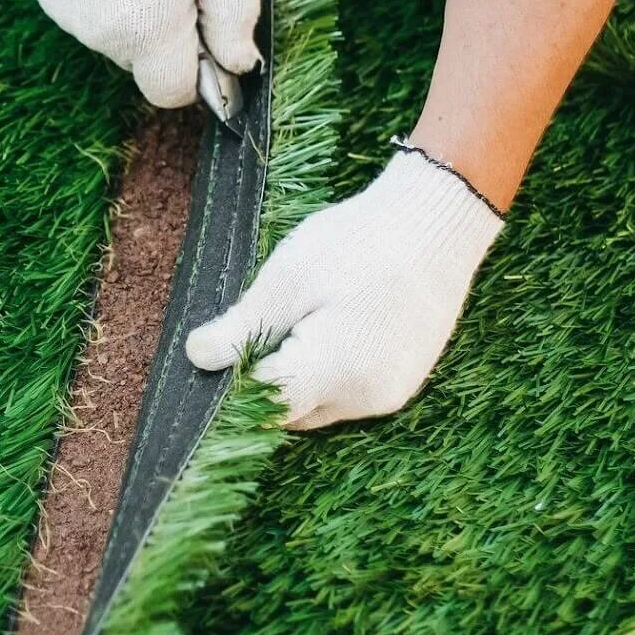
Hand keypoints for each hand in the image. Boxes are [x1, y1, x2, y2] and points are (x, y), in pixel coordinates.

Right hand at [2, 0, 261, 106]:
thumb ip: (234, 13)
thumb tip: (238, 63)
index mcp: (148, 29)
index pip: (173, 92)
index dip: (196, 70)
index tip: (204, 27)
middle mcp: (103, 36)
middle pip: (144, 62)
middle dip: (165, 32)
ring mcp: (70, 18)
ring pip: (117, 35)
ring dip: (134, 8)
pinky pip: (90, 11)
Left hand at [185, 146, 504, 429]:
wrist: (437, 222)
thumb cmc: (358, 243)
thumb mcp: (287, 280)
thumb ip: (242, 328)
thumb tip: (197, 358)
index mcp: (332, 374)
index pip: (261, 406)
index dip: (232, 386)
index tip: (218, 355)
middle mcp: (364, 399)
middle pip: (289, 412)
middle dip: (264, 381)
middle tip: (259, 326)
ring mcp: (389, 395)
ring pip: (318, 406)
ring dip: (296, 379)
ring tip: (300, 319)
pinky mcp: (403, 384)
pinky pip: (348, 394)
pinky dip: (326, 374)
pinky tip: (327, 326)